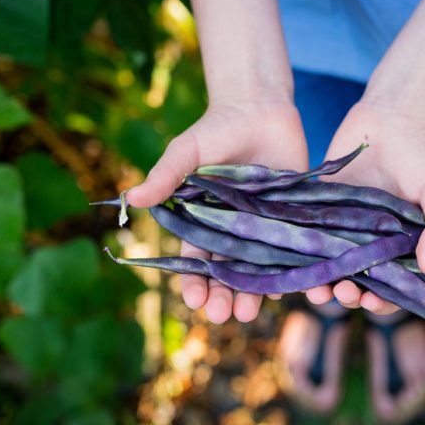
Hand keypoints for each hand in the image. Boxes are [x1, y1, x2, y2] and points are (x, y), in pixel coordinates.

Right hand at [126, 99, 307, 323]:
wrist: (260, 108)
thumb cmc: (216, 129)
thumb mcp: (187, 150)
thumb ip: (165, 176)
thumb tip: (132, 199)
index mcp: (203, 221)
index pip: (195, 261)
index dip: (193, 283)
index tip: (194, 299)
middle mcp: (232, 230)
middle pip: (226, 274)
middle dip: (222, 297)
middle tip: (223, 316)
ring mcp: (262, 226)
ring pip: (257, 270)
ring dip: (252, 294)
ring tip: (248, 313)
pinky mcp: (292, 218)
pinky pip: (290, 251)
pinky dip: (288, 271)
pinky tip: (285, 289)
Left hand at [307, 100, 424, 314]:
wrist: (391, 116)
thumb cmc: (423, 155)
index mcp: (402, 247)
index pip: (393, 288)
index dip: (383, 302)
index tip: (372, 301)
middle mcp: (371, 243)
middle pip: (357, 283)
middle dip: (347, 295)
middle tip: (340, 293)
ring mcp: (344, 229)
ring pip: (329, 267)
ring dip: (320, 283)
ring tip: (313, 288)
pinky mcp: (320, 210)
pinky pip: (307, 237)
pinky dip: (298, 252)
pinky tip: (290, 261)